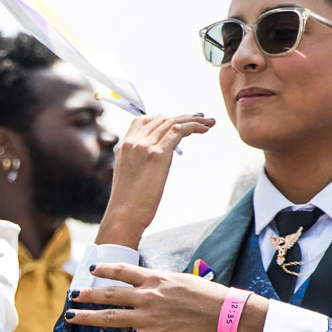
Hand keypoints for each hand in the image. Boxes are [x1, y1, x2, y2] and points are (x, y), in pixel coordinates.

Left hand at [65, 262, 257, 331]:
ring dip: (87, 318)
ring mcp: (148, 318)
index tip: (92, 269)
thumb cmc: (212, 298)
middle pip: (110, 293)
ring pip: (109, 317)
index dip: (105, 269)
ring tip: (69, 318)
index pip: (123, 271)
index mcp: (156, 279)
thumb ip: (165, 283)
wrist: (227, 316)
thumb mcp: (185, 281)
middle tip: (73, 295)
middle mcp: (147, 296)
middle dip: (88, 294)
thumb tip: (156, 284)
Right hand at [96, 113, 214, 246]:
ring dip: (192, 120)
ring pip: (172, 122)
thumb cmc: (129, 202)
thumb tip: (160, 154)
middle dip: (183, 116)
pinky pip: (178, 131)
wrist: (124, 215)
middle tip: (200, 117)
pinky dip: (193, 127)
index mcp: (123, 145)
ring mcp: (144, 147)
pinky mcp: (157, 155)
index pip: (144, 120)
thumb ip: (140, 160)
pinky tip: (203, 129)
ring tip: (208, 122)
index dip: (165, 117)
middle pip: (161, 118)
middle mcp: (133, 142)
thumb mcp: (130, 175)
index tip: (180, 120)